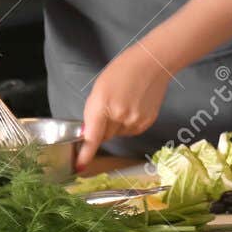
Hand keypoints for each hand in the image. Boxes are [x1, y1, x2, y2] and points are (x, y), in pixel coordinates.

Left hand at [77, 46, 172, 168]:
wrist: (153, 63)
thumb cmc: (122, 71)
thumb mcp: (100, 89)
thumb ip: (93, 112)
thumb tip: (91, 134)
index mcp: (102, 105)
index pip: (92, 136)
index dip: (85, 154)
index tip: (79, 168)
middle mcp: (119, 116)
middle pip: (105, 135)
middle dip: (104, 127)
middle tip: (110, 106)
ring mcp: (135, 120)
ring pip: (119, 133)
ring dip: (118, 124)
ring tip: (125, 102)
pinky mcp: (147, 122)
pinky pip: (131, 131)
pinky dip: (129, 123)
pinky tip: (135, 106)